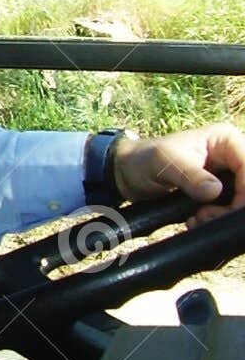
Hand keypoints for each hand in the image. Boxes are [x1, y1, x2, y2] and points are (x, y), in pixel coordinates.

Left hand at [113, 123, 244, 219]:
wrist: (128, 174)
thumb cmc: (144, 159)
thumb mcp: (164, 164)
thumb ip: (189, 176)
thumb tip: (214, 191)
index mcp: (225, 140)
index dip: (244, 191)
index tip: (227, 209)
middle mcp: (231, 155)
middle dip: (233, 207)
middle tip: (205, 215)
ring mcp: (227, 175)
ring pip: (240, 201)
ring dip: (223, 216)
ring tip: (197, 218)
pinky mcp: (219, 191)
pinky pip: (229, 209)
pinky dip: (216, 219)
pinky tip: (196, 220)